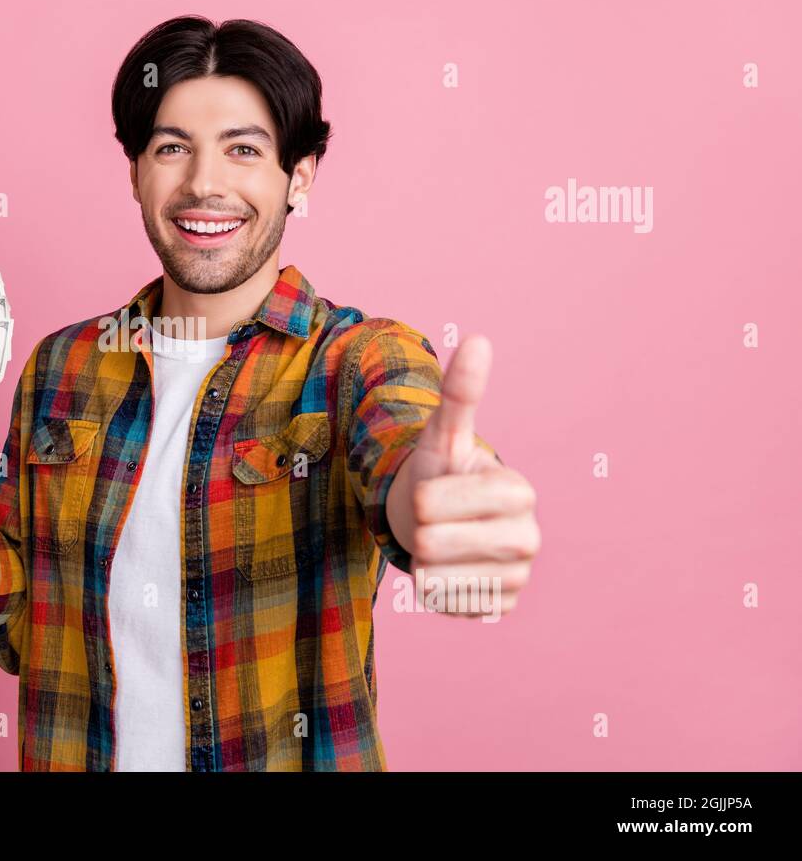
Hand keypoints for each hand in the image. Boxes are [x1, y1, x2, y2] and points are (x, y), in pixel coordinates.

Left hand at [400, 335, 539, 617]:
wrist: (440, 523)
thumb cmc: (440, 473)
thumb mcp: (442, 434)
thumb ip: (459, 393)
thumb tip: (477, 339)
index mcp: (518, 491)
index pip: (434, 504)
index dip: (420, 497)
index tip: (434, 490)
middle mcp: (528, 538)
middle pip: (432, 544)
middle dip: (418, 529)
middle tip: (434, 520)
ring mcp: (517, 578)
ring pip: (433, 578)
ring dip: (421, 560)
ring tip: (440, 543)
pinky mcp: (498, 608)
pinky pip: (440, 604)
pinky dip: (430, 589)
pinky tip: (447, 569)